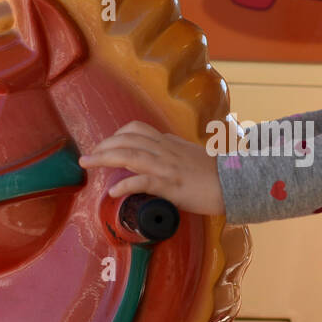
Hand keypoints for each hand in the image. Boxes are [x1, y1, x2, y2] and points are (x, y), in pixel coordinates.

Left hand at [78, 121, 225, 215]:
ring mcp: (167, 167)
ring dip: (104, 158)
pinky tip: (113, 192)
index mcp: (168, 142)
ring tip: (88, 164)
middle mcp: (165, 150)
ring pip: (129, 155)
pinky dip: (124, 184)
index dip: (115, 136)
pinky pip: (143, 181)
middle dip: (102, 146)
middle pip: (126, 140)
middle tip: (87, 158)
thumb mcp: (190, 155)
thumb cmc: (214, 174)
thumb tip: (154, 155)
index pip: (136, 130)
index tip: (104, 146)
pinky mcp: (171, 185)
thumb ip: (171, 152)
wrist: (235, 184)